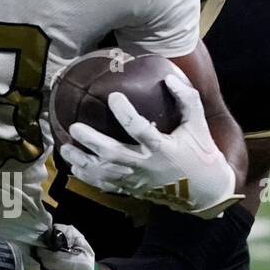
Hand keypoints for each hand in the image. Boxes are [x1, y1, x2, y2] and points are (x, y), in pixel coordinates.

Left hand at [60, 72, 239, 217]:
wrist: (204, 191)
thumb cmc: (200, 152)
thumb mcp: (198, 124)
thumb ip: (186, 99)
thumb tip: (168, 78)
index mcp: (163, 147)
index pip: (140, 129)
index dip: (125, 113)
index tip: (112, 96)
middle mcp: (147, 165)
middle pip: (114, 154)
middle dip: (92, 142)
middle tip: (75, 127)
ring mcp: (137, 179)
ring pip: (104, 173)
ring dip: (83, 161)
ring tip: (65, 148)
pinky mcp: (133, 189)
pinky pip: (106, 185)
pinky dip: (89, 177)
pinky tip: (75, 166)